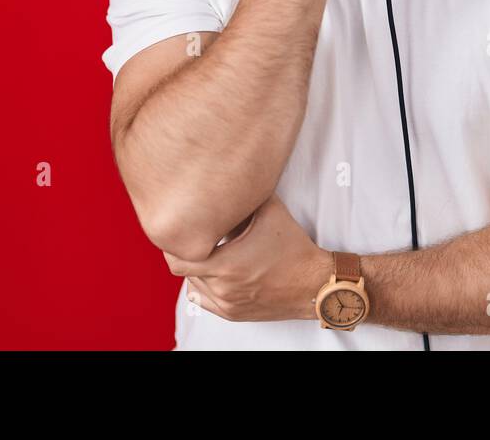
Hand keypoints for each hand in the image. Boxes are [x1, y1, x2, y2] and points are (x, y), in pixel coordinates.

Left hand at [162, 193, 331, 322]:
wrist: (314, 284)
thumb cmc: (294, 249)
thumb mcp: (270, 212)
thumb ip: (246, 195)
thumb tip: (229, 176)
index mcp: (226, 264)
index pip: (178, 259)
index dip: (175, 243)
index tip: (183, 229)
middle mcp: (223, 287)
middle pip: (183, 271)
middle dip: (185, 253)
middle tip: (192, 237)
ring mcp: (227, 303)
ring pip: (193, 285)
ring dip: (196, 269)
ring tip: (208, 252)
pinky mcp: (233, 313)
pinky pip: (204, 301)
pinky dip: (203, 286)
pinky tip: (213, 272)